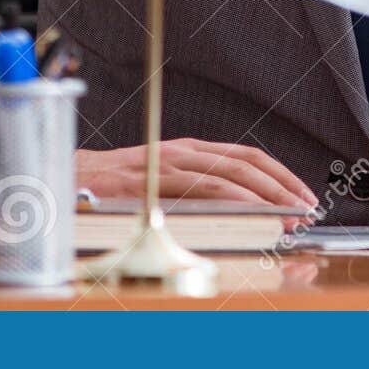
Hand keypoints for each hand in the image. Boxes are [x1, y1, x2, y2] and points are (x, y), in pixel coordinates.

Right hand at [76, 139, 318, 220]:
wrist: (61, 181)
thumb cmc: (112, 190)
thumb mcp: (162, 187)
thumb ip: (195, 195)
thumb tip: (241, 217)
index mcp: (190, 151)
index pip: (247, 157)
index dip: (280, 175)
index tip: (304, 195)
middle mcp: (184, 151)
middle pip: (247, 162)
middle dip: (283, 185)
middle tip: (307, 208)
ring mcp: (168, 163)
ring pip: (229, 173)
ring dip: (265, 195)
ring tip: (288, 215)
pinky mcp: (152, 180)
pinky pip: (200, 187)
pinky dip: (232, 199)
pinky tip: (251, 212)